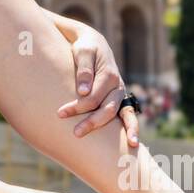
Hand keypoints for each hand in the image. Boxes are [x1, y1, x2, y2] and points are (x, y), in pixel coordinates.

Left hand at [53, 20, 138, 146]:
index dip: (77, 107)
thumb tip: (83, 92)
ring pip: (118, 115)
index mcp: (109, 74)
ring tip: (123, 150)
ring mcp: (119, 93)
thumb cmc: (85, 47)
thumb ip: (84, 70)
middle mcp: (117, 86)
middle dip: (92, 123)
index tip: (60, 114)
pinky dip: (131, 128)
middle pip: (106, 109)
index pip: (93, 97)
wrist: (93, 43)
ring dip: (117, 131)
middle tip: (75, 133)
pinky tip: (133, 144)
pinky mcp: (118, 98)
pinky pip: (127, 115)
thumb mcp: (83, 52)